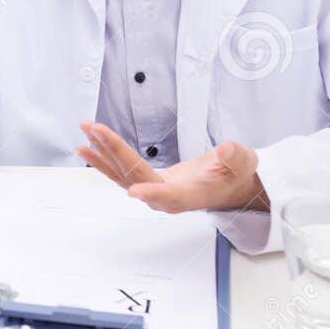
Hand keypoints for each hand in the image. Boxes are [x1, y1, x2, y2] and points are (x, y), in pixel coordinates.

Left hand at [76, 122, 268, 213]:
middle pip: (137, 177)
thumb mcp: (244, 162)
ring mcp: (155, 191)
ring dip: (103, 154)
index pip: (170, 195)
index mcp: (192, 195)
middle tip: (96, 131)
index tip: (134, 192)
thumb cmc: (236, 174)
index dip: (153, 193)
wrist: (228, 185)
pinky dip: (104, 159)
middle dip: (115, 153)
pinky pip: (121, 172)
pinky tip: (88, 146)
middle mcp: (168, 197)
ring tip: (85, 134)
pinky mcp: (147, 182)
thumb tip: (227, 148)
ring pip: (123, 175)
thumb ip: (235, 156)